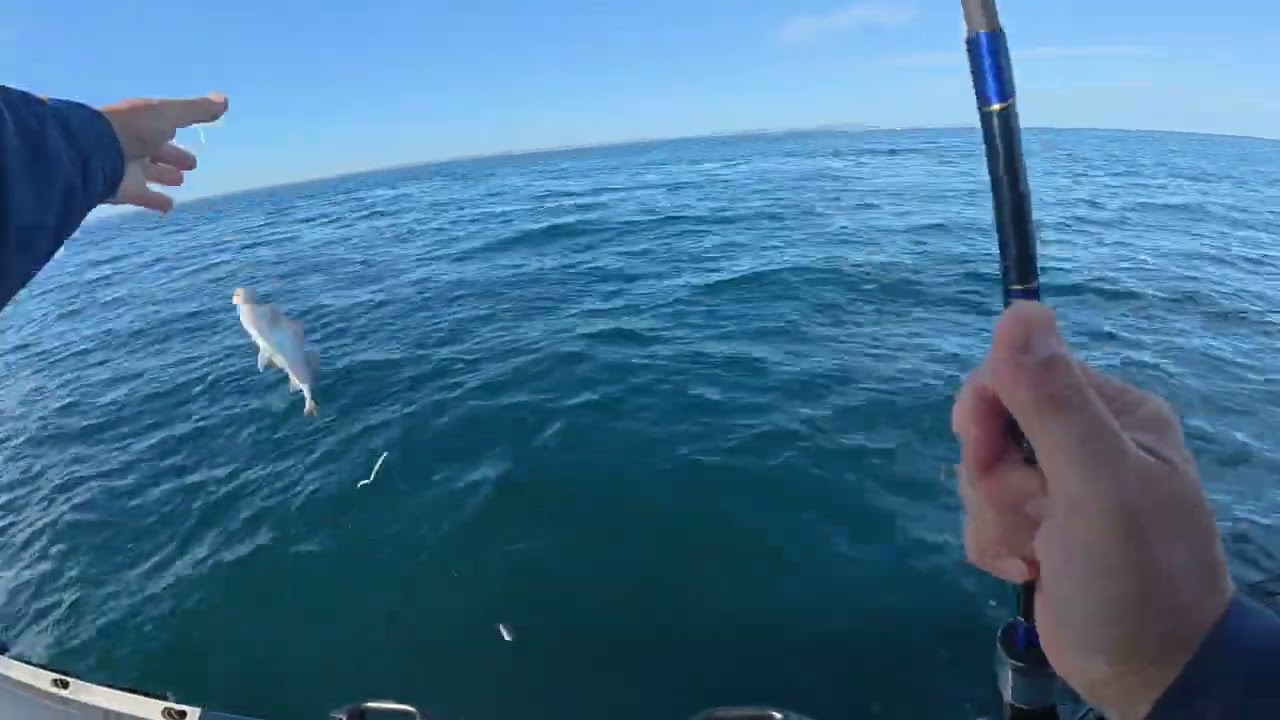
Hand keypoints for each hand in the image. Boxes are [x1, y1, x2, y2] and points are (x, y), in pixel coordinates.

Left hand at [99, 92, 228, 212]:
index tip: (189, 132)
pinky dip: (157, 201)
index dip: (176, 129)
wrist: (95, 151)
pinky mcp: (126, 190)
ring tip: (179, 180)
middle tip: (190, 164)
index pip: (163, 126)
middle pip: (157, 150)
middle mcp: (135, 144)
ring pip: (151, 173)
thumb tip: (224, 100)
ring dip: (165, 175)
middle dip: (173, 155)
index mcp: (143, 123)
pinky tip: (170, 205)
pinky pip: (145, 197)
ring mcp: (128, 168)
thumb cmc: (133, 127)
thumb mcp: (168, 113)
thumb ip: (196, 109)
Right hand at [952, 301, 1231, 719]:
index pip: (1020, 371)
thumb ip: (1053, 401)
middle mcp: (1086, 442)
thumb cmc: (1134, 573)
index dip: (989, 407)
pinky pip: (981, 515)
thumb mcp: (1097, 482)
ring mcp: (1059, 489)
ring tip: (1036, 548)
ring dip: (994, 516)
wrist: (1148, 674)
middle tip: (1030, 510)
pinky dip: (992, 543)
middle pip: (990, 424)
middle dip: (991, 474)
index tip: (985, 448)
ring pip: (979, 474)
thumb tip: (1018, 310)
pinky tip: (1026, 568)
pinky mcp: (1037, 530)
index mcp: (1113, 412)